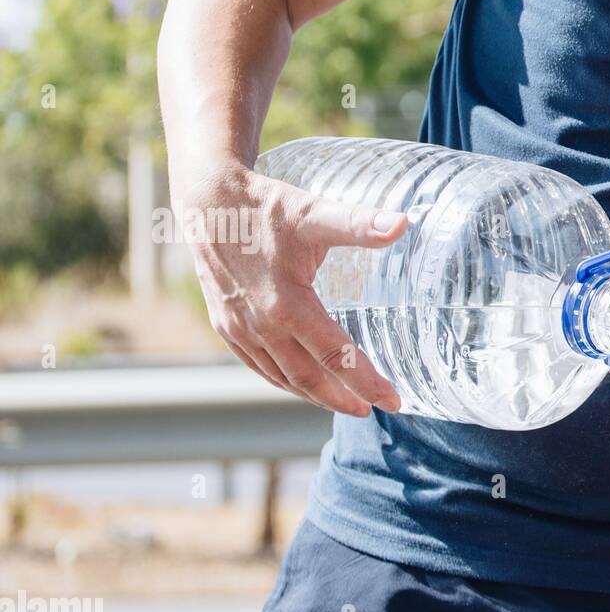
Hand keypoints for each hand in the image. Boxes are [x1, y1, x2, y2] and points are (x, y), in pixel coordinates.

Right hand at [180, 163, 406, 416]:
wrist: (206, 201)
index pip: (336, 356)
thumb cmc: (264, 207)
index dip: (367, 382)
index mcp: (286, 305)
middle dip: (344, 399)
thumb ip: (359, 224)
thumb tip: (402, 222)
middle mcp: (260, 325)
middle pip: (309, 377)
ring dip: (315, 395)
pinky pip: (258, 366)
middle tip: (373, 410)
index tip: (394, 400)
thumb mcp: (314, 213)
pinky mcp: (225, 326)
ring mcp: (239, 329)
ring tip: (346, 403)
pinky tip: (301, 385)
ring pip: (282, 377)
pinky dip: (283, 382)